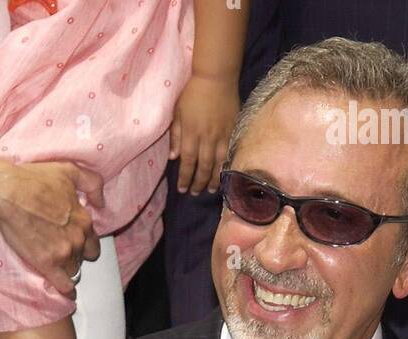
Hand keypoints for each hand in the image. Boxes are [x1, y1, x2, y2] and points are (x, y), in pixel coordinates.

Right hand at [0, 158, 102, 294]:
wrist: (7, 192)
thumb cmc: (32, 179)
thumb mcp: (69, 170)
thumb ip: (92, 184)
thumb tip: (101, 202)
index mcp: (83, 219)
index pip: (93, 240)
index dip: (83, 240)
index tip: (74, 240)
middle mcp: (77, 238)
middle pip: (84, 257)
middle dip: (76, 254)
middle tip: (61, 249)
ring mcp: (63, 253)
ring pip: (73, 270)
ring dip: (66, 269)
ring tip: (54, 263)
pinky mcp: (47, 265)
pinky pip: (64, 286)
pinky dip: (66, 289)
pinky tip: (66, 290)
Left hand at [169, 73, 240, 194]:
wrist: (216, 76)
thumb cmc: (192, 92)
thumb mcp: (177, 112)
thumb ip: (176, 135)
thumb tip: (173, 157)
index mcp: (191, 133)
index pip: (187, 162)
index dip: (185, 178)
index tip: (182, 189)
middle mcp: (207, 137)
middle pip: (203, 166)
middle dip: (199, 182)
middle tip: (196, 193)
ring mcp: (222, 134)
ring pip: (219, 163)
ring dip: (215, 179)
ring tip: (212, 190)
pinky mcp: (234, 130)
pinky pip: (231, 153)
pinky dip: (227, 166)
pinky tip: (226, 174)